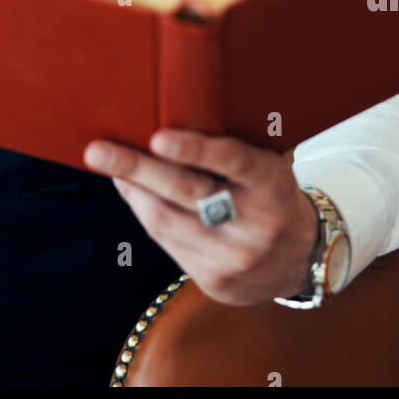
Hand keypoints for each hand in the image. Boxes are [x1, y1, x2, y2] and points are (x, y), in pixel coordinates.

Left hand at [83, 129, 320, 305]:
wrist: (298, 258)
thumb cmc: (271, 193)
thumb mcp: (267, 165)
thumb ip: (231, 148)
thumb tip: (169, 118)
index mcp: (274, 185)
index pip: (235, 161)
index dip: (196, 149)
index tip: (158, 136)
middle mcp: (257, 224)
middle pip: (188, 193)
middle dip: (138, 169)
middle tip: (99, 151)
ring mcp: (235, 257)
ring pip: (168, 221)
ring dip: (132, 190)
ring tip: (107, 165)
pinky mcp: (216, 281)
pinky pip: (167, 243)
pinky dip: (145, 213)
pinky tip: (132, 192)